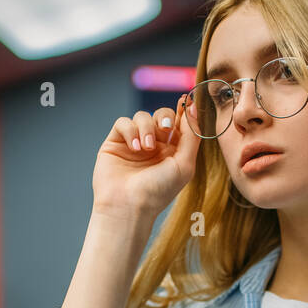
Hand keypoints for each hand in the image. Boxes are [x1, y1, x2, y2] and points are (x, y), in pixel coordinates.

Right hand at [92, 96, 200, 218]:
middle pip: (162, 115)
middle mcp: (154, 146)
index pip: (179, 123)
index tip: (185, 101)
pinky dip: (130, 131)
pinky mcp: (115, 142)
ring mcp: (134, 143)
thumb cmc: (158, 192)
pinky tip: (133, 148)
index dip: (183, 111)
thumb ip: (191, 136)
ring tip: (145, 149)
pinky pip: (123, 122)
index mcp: (172, 151)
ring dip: (146, 128)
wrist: (128, 206)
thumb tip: (192, 108)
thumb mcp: (185, 165)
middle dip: (164, 117)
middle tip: (165, 128)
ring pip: (142, 116)